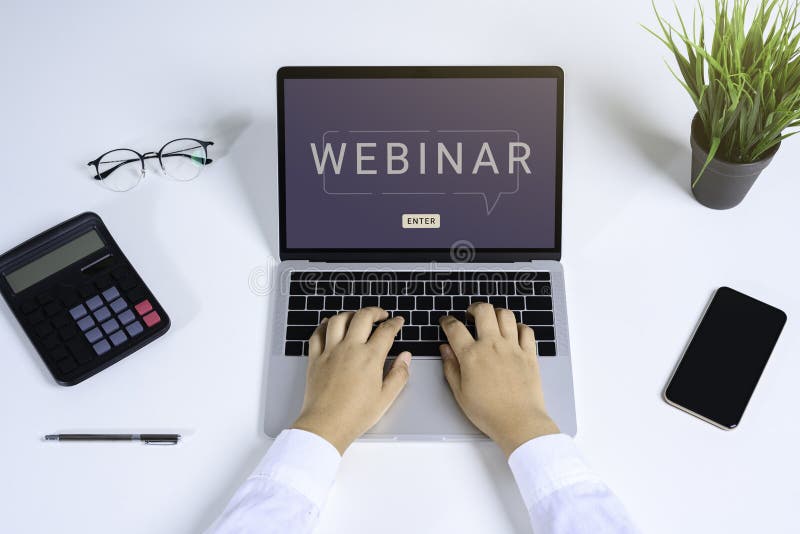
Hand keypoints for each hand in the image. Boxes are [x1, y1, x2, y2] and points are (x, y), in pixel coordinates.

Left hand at [292, 307, 410, 454]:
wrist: (326, 425)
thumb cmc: (355, 415)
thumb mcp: (386, 398)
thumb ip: (399, 374)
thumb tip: (405, 357)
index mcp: (370, 358)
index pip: (386, 331)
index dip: (395, 323)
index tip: (398, 322)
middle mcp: (349, 349)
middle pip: (362, 317)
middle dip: (375, 311)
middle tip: (381, 315)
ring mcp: (330, 352)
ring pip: (338, 320)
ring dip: (350, 314)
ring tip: (357, 317)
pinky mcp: (315, 358)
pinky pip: (317, 334)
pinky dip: (324, 325)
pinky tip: (330, 324)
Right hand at [439, 302, 558, 456]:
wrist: (518, 422)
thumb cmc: (488, 412)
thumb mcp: (460, 393)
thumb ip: (451, 367)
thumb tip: (445, 350)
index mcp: (472, 356)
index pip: (455, 328)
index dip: (447, 321)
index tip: (446, 322)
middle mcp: (492, 346)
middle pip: (484, 311)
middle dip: (474, 308)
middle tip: (471, 314)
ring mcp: (512, 348)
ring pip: (506, 315)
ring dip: (496, 313)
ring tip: (492, 320)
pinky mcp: (529, 354)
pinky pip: (526, 330)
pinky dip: (519, 327)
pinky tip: (513, 332)